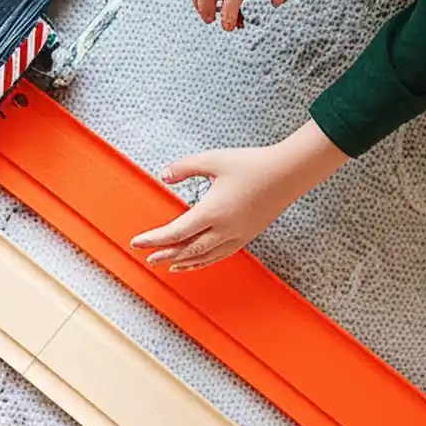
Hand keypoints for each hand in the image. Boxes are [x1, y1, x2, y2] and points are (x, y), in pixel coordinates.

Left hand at [131, 120, 347, 271]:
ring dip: (184, 262)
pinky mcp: (247, 235)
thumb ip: (184, 168)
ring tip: (168, 265)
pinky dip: (204, 261)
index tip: (136, 243)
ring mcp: (237, 235)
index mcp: (212, 212)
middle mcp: (224, 229)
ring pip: (205, 256)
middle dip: (165, 254)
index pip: (175, 232)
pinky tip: (196, 262)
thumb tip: (163, 175)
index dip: (153, 239)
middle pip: (188, 249)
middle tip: (147, 258)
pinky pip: (221, 255)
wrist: (289, 173)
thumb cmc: (251, 164)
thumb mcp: (212, 160)